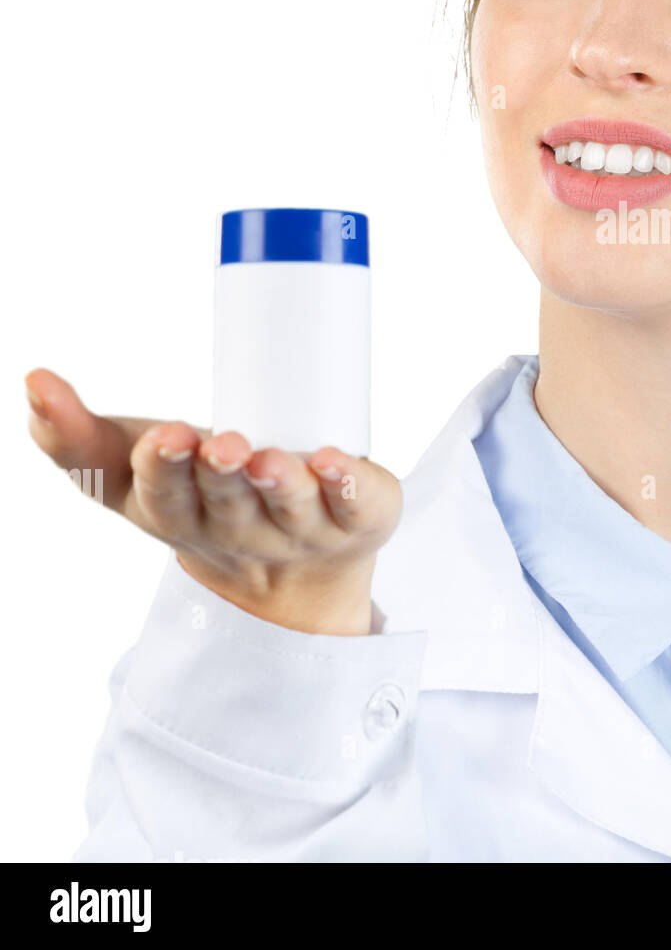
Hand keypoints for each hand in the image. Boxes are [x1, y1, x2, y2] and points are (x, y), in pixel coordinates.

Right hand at [25, 368, 400, 634]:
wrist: (296, 570)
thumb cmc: (202, 497)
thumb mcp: (131, 471)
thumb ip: (76, 438)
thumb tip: (32, 378)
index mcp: (181, 515)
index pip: (163, 497)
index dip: (164, 467)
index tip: (167, 434)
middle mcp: (242, 529)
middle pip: (227, 503)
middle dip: (220, 474)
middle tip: (220, 443)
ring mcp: (303, 530)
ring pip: (291, 507)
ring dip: (280, 482)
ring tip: (270, 457)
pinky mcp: (359, 519)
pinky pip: (356, 505)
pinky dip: (347, 484)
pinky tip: (339, 462)